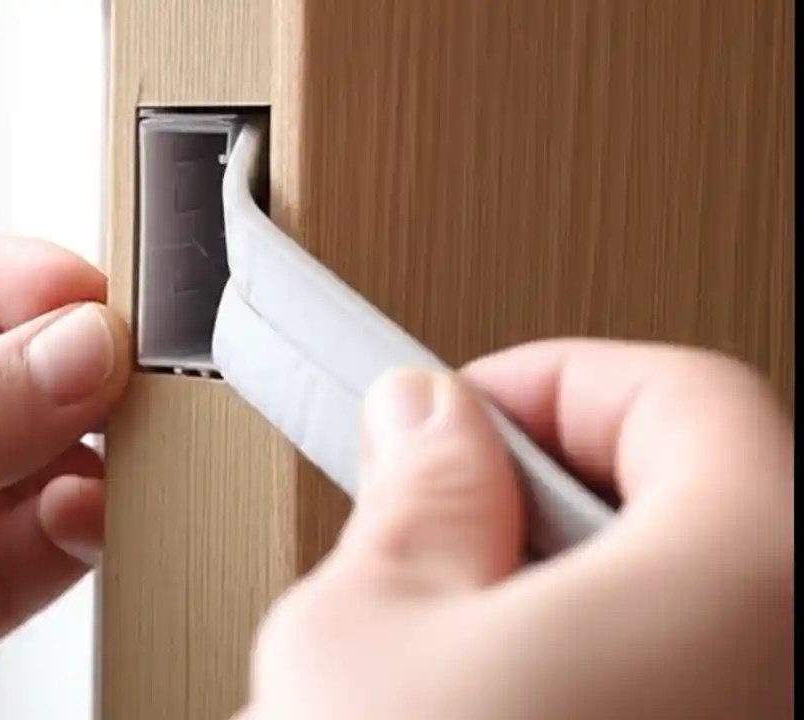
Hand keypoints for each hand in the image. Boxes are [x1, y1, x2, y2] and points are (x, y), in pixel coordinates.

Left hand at [0, 228, 130, 718]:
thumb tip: (68, 353)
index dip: (5, 283)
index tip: (89, 303)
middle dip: (52, 375)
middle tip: (122, 380)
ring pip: (7, 473)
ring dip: (71, 462)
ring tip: (119, 457)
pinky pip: (7, 567)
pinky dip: (61, 543)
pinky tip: (84, 521)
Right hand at [242, 340, 792, 719]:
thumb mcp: (369, 627)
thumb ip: (418, 490)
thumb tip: (427, 423)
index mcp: (743, 581)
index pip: (685, 396)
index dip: (548, 381)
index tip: (461, 412)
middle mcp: (788, 665)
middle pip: (699, 497)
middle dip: (547, 487)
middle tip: (447, 508)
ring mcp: (758, 715)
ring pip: (687, 597)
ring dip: (567, 580)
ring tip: (458, 617)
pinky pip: (684, 675)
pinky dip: (596, 655)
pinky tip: (502, 689)